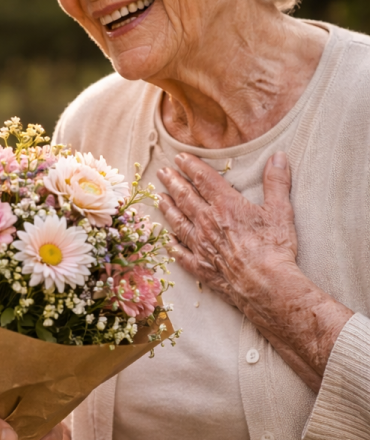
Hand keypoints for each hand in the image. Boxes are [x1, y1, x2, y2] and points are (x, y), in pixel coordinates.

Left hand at [158, 151, 351, 388]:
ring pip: (178, 222)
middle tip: (162, 171)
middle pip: (185, 197)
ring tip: (159, 198)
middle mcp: (207, 222)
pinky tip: (167, 241)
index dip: (191, 166)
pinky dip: (172, 245)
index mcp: (225, 206)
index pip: (204, 179)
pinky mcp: (200, 267)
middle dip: (173, 182)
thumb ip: (276, 182)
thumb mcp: (280, 210)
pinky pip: (180, 254)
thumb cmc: (274, 247)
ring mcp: (200, 245)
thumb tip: (278, 156)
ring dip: (168, 208)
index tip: (180, 157)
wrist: (265, 283)